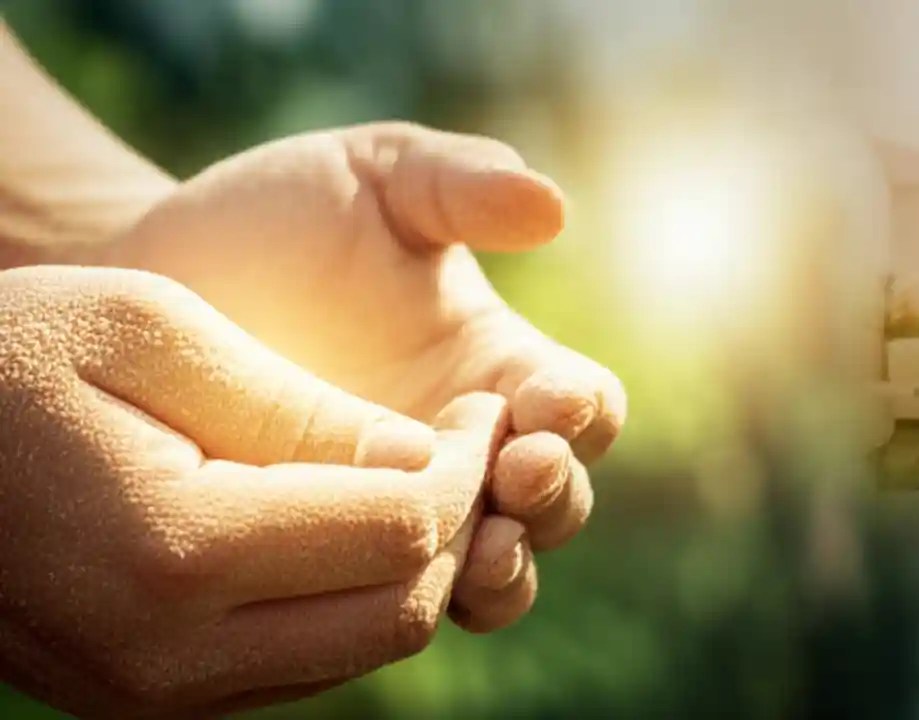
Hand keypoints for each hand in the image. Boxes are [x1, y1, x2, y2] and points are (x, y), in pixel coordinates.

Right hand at [0, 265, 505, 717]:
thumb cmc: (12, 353)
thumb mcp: (153, 331)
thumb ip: (296, 406)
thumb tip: (419, 459)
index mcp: (179, 547)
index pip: (401, 532)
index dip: (467, 469)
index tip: (485, 408)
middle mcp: (171, 654)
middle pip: (399, 614)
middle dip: (460, 527)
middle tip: (468, 446)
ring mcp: (155, 694)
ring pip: (357, 651)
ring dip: (412, 570)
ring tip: (415, 477)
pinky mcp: (148, 700)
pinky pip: (298, 666)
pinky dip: (349, 602)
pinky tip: (345, 525)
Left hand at [100, 122, 625, 630]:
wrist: (154, 283)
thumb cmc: (277, 219)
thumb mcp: (374, 176)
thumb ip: (462, 182)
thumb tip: (554, 206)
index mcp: (500, 363)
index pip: (585, 404)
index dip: (584, 410)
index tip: (550, 401)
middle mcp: (472, 445)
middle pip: (560, 497)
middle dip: (552, 494)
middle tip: (515, 474)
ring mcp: (410, 505)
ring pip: (500, 569)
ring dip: (506, 569)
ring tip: (481, 554)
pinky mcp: (344, 551)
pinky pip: (403, 598)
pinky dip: (418, 600)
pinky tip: (391, 582)